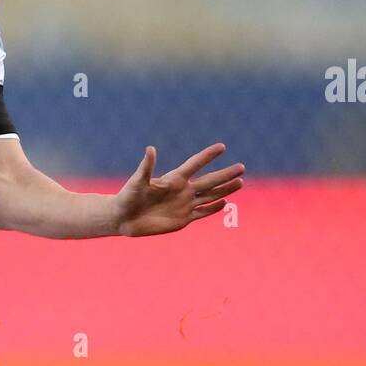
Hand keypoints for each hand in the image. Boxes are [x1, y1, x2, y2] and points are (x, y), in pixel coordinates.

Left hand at [114, 144, 243, 237]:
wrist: (124, 218)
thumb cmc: (128, 196)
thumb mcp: (137, 181)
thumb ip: (146, 167)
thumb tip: (150, 149)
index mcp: (173, 178)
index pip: (195, 164)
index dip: (207, 156)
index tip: (222, 147)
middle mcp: (182, 190)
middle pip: (209, 181)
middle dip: (225, 174)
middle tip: (241, 166)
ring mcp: (184, 204)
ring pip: (210, 195)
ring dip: (225, 190)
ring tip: (240, 181)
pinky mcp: (183, 219)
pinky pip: (202, 212)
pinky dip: (214, 208)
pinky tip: (225, 202)